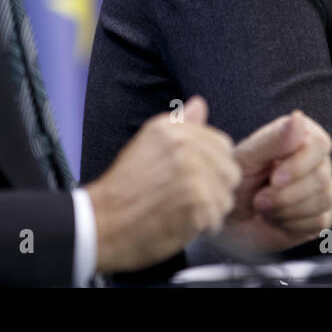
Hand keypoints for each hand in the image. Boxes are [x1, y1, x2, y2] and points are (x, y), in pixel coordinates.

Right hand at [85, 95, 240, 273]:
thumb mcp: (148, 145)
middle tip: (186, 200)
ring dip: (209, 211)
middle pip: (230, 171)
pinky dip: (203, 228)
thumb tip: (199, 103)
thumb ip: (179, 125)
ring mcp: (192, 173)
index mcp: (172, 129)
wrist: (101, 223)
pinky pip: (218, 218)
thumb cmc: (124, 189)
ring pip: (226, 197)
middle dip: (215, 190)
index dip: (211, 167)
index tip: (190, 180)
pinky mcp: (197, 202)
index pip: (222, 145)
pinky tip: (180, 224)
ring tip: (181, 213)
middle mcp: (184, 145)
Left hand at [215, 110, 331, 253]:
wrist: (229, 221)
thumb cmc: (235, 183)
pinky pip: (319, 221)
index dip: (300, 164)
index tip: (274, 178)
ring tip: (264, 207)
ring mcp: (323, 188)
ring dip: (286, 209)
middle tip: (259, 200)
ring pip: (324, 199)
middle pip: (322, 175)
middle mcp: (316, 160)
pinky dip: (291, 224)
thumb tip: (298, 117)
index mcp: (299, 137)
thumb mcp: (245, 160)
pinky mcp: (322, 215)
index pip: (320, 144)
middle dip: (286, 194)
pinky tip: (276, 218)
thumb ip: (272, 140)